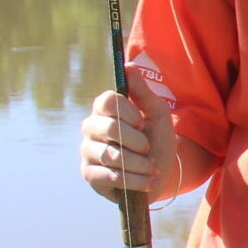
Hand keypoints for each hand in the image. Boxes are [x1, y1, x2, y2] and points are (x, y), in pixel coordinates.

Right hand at [80, 87, 174, 201]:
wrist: (159, 174)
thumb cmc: (156, 140)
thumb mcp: (157, 114)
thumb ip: (143, 92)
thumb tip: (128, 66)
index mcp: (104, 109)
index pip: (107, 100)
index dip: (128, 112)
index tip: (142, 122)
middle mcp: (90, 128)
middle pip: (109, 127)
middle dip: (137, 141)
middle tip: (148, 148)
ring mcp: (87, 152)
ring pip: (111, 155)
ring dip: (139, 164)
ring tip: (151, 168)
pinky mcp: (89, 175)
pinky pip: (109, 176)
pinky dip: (134, 180)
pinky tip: (146, 181)